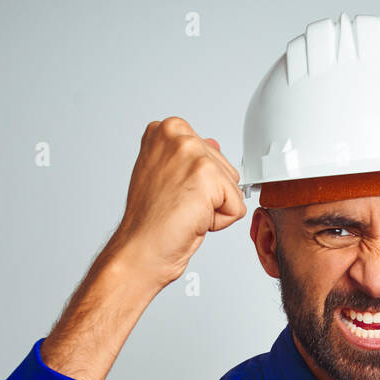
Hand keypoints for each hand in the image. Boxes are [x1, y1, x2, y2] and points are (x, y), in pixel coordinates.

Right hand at [110, 116, 245, 289]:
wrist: (142, 249)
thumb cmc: (150, 221)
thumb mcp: (165, 175)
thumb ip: (190, 159)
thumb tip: (213, 145)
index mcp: (166, 130)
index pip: (211, 154)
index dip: (199, 183)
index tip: (175, 192)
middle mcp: (177, 135)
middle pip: (226, 169)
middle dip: (210, 195)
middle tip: (179, 205)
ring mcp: (192, 153)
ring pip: (233, 187)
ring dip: (215, 207)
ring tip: (185, 211)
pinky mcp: (207, 176)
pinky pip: (237, 207)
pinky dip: (220, 222)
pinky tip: (193, 220)